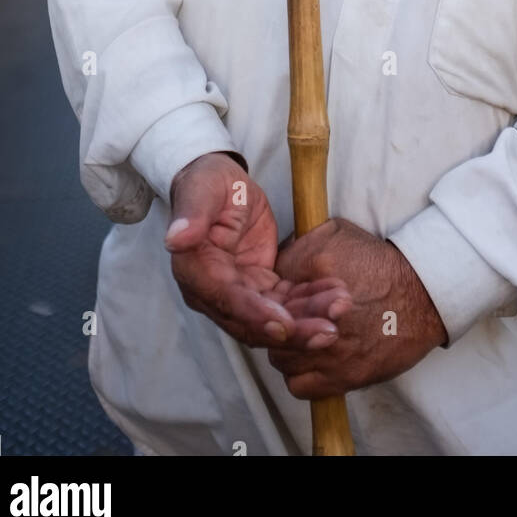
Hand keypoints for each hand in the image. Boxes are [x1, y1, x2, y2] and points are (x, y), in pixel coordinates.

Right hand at [166, 152, 351, 350]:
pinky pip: (289, 301)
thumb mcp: (199, 191)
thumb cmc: (206, 185)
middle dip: (293, 330)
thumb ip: (191, 216)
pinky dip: (313, 301)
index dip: (256, 314)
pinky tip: (338, 295)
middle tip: (328, 331)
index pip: (228, 300)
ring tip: (341, 307)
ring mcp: (240, 292)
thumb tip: (175, 238)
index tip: (284, 324)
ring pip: (276, 317)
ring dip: (309, 318)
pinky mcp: (261, 286)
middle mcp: (215, 293)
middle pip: (255, 321)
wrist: (220, 185)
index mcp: (196, 272)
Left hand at [269, 217, 446, 398]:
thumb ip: (302, 241)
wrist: (423, 295)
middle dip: (276, 323)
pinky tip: (312, 360)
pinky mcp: (344, 376)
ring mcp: (330, 348)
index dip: (271, 296)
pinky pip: (299, 385)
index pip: (267, 289)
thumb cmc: (381, 264)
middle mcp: (318, 311)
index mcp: (315, 268)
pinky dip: (300, 376)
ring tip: (301, 340)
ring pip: (280, 359)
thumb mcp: (339, 233)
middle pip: (269, 326)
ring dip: (286, 350)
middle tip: (290, 319)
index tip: (282, 298)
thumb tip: (277, 260)